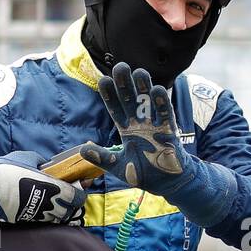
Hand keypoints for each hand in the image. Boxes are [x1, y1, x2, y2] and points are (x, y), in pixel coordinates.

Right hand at [0, 150, 85, 223]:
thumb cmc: (7, 170)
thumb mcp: (28, 158)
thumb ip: (42, 162)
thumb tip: (47, 165)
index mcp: (54, 187)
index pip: (77, 196)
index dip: (80, 193)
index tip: (79, 189)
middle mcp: (50, 203)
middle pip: (71, 210)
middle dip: (73, 205)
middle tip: (71, 199)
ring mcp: (40, 213)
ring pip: (60, 219)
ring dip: (62, 213)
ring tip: (60, 207)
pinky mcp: (30, 220)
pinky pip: (46, 221)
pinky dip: (50, 217)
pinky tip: (47, 211)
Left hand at [80, 62, 238, 226]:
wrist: (166, 184)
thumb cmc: (144, 174)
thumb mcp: (119, 166)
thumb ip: (102, 157)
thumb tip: (82, 149)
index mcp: (127, 130)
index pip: (116, 108)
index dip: (110, 95)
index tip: (103, 80)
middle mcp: (140, 124)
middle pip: (131, 99)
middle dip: (126, 84)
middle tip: (120, 66)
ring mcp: (155, 126)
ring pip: (148, 103)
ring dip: (144, 88)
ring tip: (139, 71)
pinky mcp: (168, 132)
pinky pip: (165, 115)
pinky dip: (162, 104)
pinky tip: (158, 89)